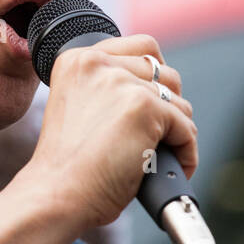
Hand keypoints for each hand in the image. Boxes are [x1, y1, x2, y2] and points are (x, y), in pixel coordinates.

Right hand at [21, 33, 197, 231]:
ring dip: (178, 131)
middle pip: (165, 73)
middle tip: (158, 137)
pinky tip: (175, 168)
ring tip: (163, 157)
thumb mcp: (80, 112)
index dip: (155, 77)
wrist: (57, 196)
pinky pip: (186, 127)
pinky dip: (186, 152)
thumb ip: (109, 92)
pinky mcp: (144, 107)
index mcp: (77, 60)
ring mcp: (121, 83)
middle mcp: (98, 64)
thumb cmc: (66, 170)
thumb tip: (160, 93)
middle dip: (168, 107)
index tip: (152, 104)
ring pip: (179, 102)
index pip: (141, 47)